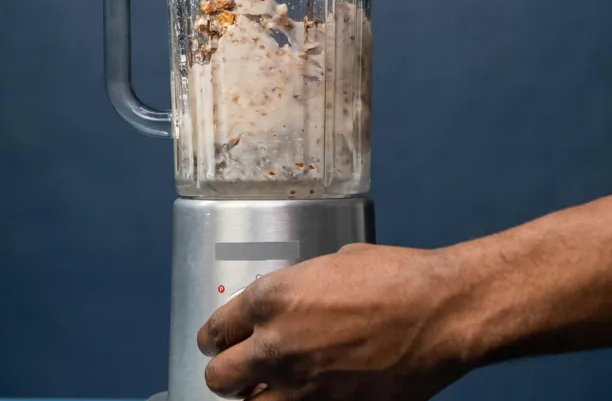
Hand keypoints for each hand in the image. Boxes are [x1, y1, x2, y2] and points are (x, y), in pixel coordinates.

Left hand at [197, 243, 470, 399]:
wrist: (439, 313)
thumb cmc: (393, 276)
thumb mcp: (334, 264)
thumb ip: (299, 288)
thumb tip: (291, 304)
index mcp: (271, 299)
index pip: (216, 328)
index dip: (213, 337)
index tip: (215, 341)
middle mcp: (275, 346)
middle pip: (219, 377)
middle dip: (224, 372)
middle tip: (237, 368)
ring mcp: (302, 387)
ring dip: (255, 396)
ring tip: (267, 388)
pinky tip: (306, 395)